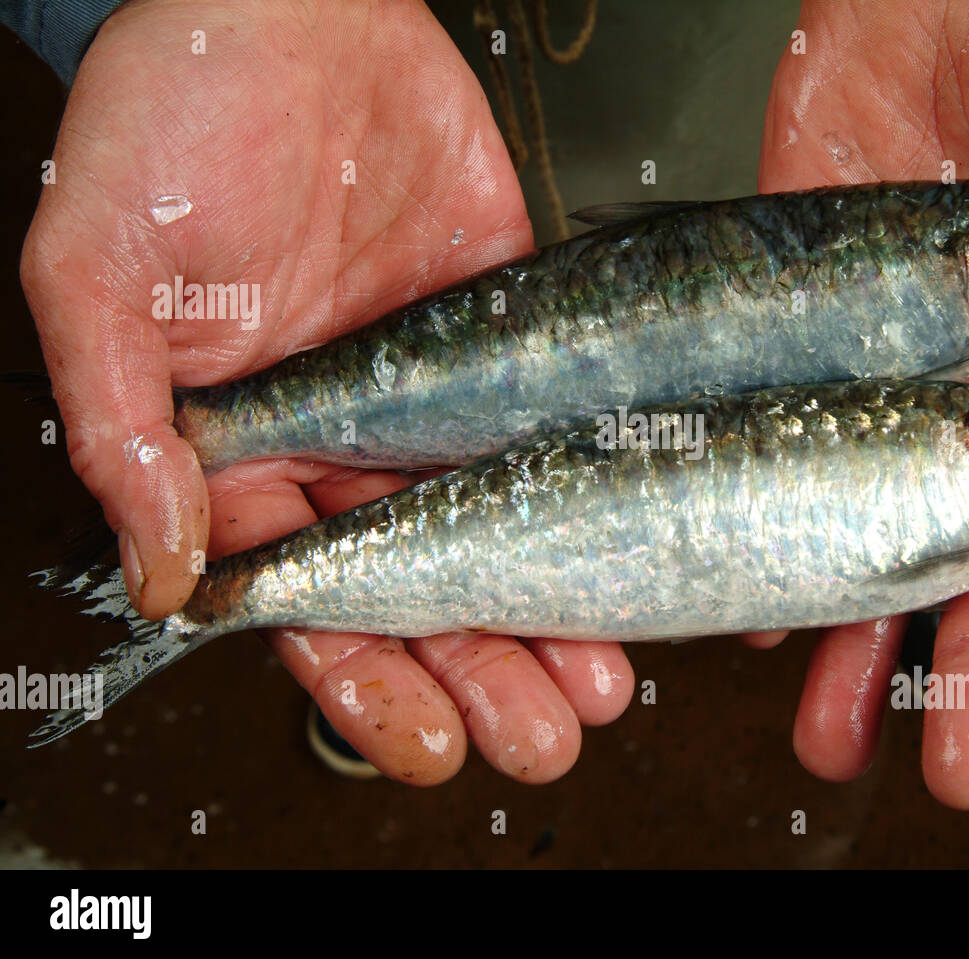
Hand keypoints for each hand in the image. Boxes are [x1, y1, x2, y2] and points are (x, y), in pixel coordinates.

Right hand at [20, 0, 631, 783]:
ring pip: (508, 530)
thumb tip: (165, 567)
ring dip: (556, 612)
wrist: (285, 8)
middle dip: (482, 673)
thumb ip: (126, 421)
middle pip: (427, 590)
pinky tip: (644, 543)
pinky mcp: (511, 337)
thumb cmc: (172, 118)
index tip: (424, 740)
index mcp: (253, 455)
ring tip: (603, 684)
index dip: (368, 681)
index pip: (311, 603)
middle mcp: (354, 443)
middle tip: (542, 736)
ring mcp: (441, 400)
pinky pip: (563, 431)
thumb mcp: (101, 268)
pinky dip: (603, 492)